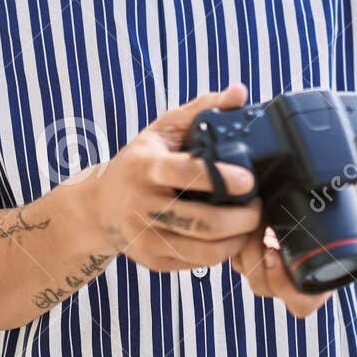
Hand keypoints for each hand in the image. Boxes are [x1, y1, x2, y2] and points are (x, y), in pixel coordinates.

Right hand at [69, 83, 262, 272]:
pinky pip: (196, 264)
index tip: (249, 179)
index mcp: (145, 166)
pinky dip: (220, 254)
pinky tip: (230, 238)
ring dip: (236, 240)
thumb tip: (239, 92)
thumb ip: (202, 109)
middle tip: (258, 207)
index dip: (221, 178)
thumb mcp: (163, 129)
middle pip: (202, 222)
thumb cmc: (140, 161)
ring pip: (202, 251)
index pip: (185, 173)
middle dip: (241, 219)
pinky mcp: (152, 261)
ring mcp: (145, 238)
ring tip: (249, 224)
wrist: (99, 207)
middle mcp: (142, 204)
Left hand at [229, 184, 356, 318]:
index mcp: (320, 283)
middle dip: (256, 258)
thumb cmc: (349, 213)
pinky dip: (235, 238)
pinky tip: (244, 214)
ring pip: (246, 272)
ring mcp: (269, 269)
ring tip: (252, 216)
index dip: (284, 285)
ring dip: (243, 247)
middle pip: (263, 287)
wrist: (334, 205)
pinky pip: (235, 255)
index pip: (301, 304)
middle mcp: (293, 283)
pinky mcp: (251, 252)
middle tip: (260, 226)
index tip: (277, 253)